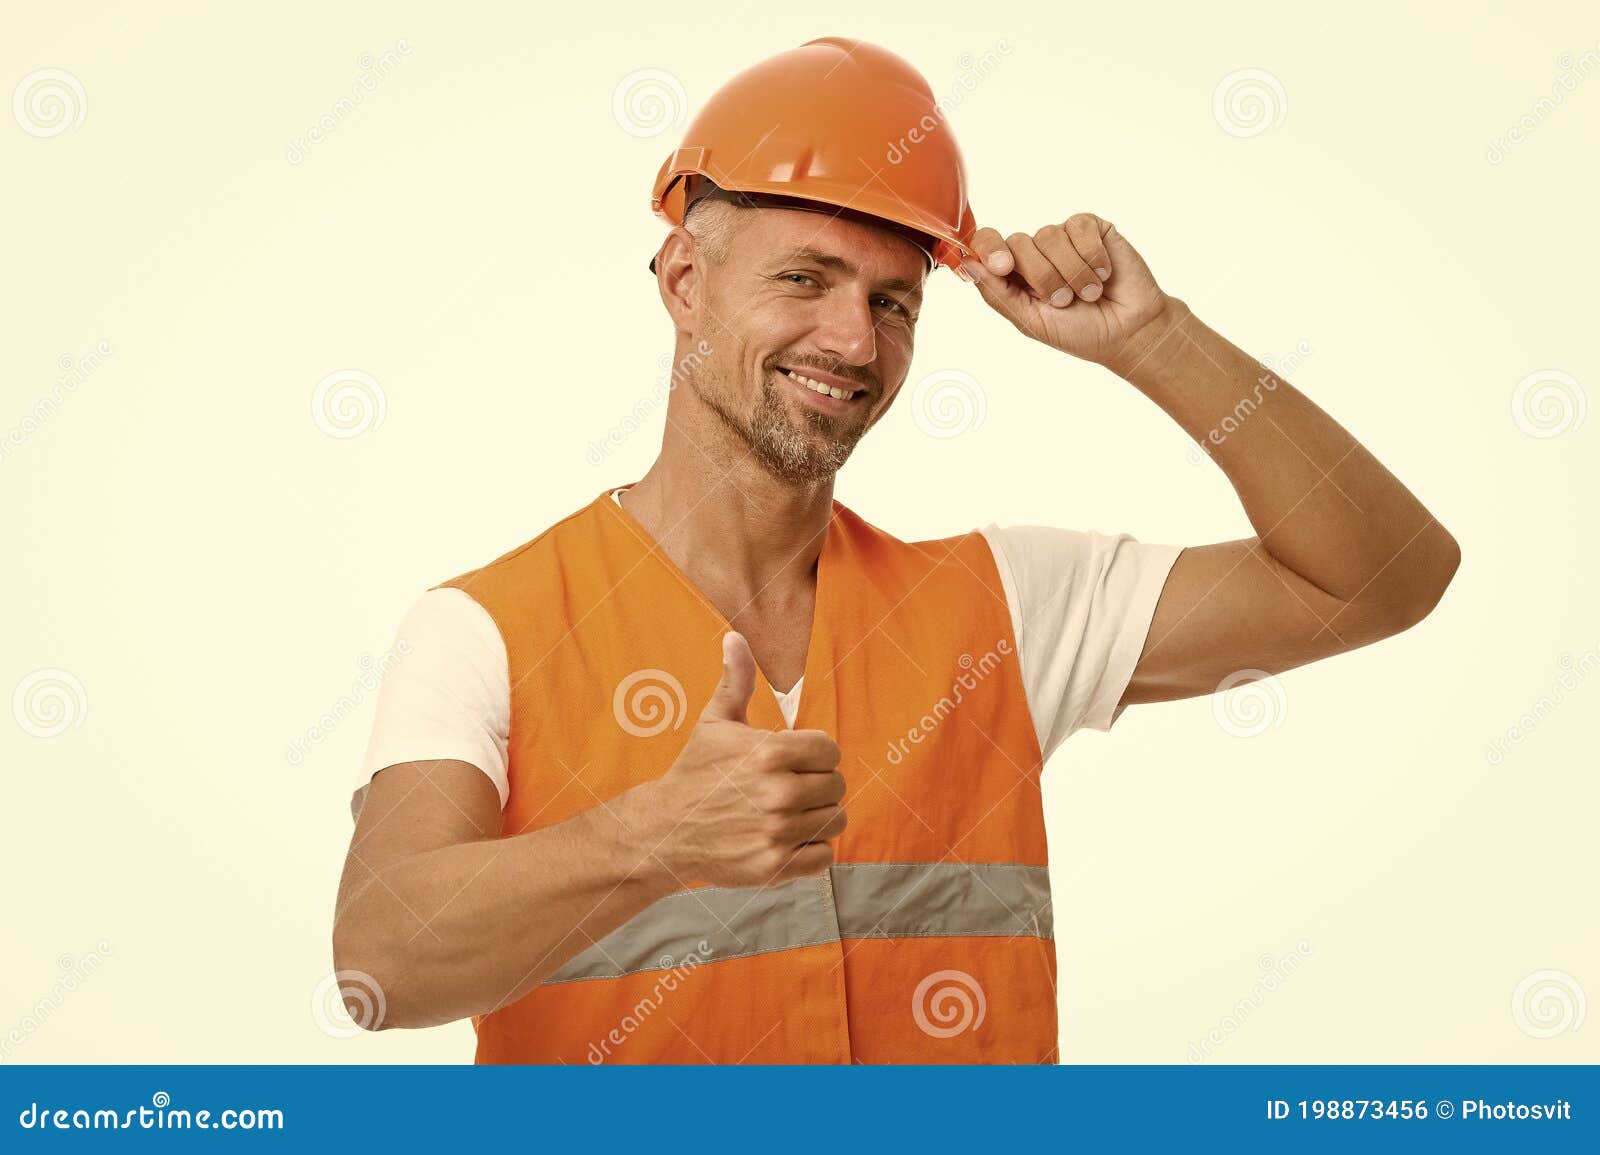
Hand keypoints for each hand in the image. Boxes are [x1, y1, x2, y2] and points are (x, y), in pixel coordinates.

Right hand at [641, 631, 846, 887]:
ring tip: (786, 813)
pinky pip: (824, 856)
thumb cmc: (696, 772)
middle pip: (837, 786)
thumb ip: (736, 680)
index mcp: (770, 752)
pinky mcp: (775, 865)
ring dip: (816, 818)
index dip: (815, 755)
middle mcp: (778, 792)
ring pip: (834, 820)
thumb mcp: (715, 722)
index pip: (831, 751)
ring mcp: (777, 831)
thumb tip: (735, 637)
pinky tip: (784, 839)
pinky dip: (811, 850)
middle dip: (817, 786)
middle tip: (787, 789)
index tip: (793, 761)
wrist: (665, 830)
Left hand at [962, 213, 1175, 366]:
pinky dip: (1093, 258)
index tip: (1003, 267)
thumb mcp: (1031, 321)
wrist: (1128, 332)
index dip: (990, 250)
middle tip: (1064, 301)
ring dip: (1072, 273)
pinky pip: (1080, 229)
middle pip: (1018, 243)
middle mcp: (1035, 252)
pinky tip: (1104, 273)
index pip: (987, 245)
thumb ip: (998, 293)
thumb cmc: (1079, 332)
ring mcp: (1063, 237)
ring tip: (1089, 293)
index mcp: (1014, 274)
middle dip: (1043, 278)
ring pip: (1049, 236)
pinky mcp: (1092, 228)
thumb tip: (968, 263)